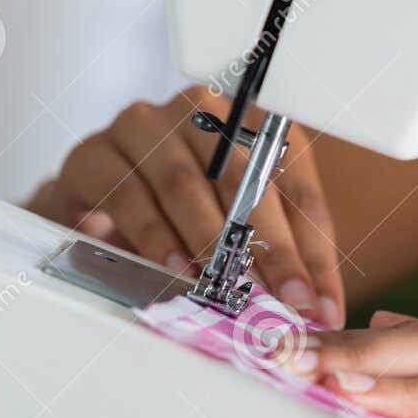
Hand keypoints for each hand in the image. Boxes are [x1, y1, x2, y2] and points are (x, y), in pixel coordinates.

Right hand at [28, 86, 344, 325]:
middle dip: (272, 247)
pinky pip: (130, 195)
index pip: (294, 182)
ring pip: (187, 184)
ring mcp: (144, 127)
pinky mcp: (96, 155)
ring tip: (231, 288)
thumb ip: (279, 253)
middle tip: (288, 299)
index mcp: (249, 122)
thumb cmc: (180, 210)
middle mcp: (200, 111)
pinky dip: (157, 238)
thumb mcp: (237, 223)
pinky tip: (176, 269)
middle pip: (246, 179)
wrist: (95, 198)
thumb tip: (323, 306)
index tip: (321, 300)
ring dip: (213, 243)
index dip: (312, 246)